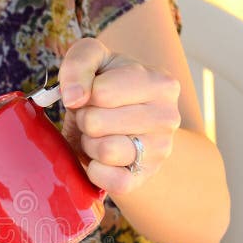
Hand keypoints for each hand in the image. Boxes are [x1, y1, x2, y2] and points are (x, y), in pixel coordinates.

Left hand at [59, 37, 180, 194]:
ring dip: (89, 144)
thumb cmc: (105, 87)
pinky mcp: (144, 177)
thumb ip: (79, 64)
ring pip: (104, 151)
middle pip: (96, 122)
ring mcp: (160, 151)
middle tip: (95, 117)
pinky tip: (101, 160)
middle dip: (85, 120)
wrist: (118, 124)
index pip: (100, 92)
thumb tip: (74, 97)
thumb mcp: (92, 60)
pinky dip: (96, 171)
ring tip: (100, 135)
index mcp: (162, 83)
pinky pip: (113, 182)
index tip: (95, 95)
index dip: (85, 94)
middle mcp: (168, 117)